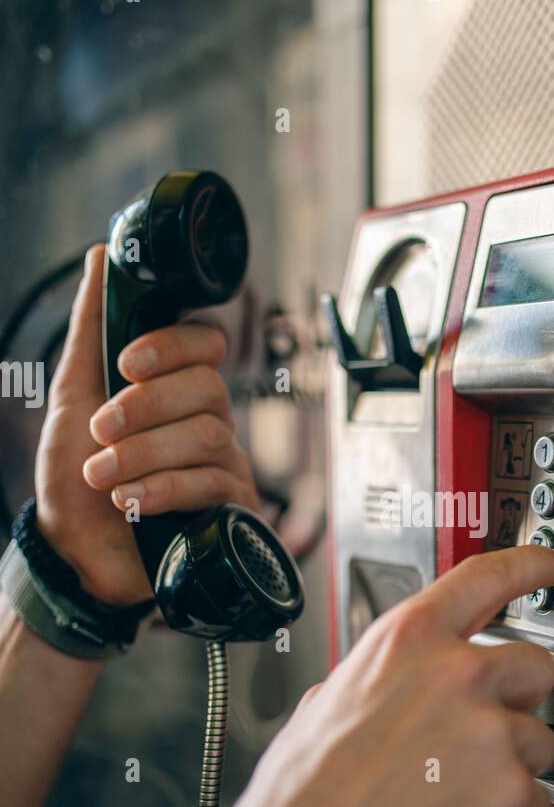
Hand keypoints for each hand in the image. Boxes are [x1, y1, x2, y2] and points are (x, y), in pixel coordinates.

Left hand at [34, 244, 258, 605]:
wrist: (73, 551)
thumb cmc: (72, 475)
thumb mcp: (71, 393)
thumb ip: (91, 327)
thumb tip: (102, 255)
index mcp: (175, 387)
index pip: (206, 345)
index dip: (171, 348)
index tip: (126, 365)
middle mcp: (207, 419)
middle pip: (207, 390)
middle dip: (144, 410)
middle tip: (98, 433)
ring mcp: (222, 463)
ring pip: (208, 435)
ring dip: (143, 454)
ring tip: (102, 477)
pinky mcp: (228, 508)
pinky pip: (214, 483)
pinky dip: (164, 488)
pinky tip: (131, 501)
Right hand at [54, 543, 553, 806]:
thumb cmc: (303, 795)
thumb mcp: (328, 701)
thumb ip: (385, 679)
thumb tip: (400, 686)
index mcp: (407, 642)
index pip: (487, 579)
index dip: (530, 566)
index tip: (553, 564)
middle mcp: (457, 676)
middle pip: (537, 665)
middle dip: (518, 699)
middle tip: (480, 734)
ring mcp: (491, 734)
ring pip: (539, 742)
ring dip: (509, 769)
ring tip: (449, 796)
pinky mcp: (513, 794)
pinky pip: (539, 803)